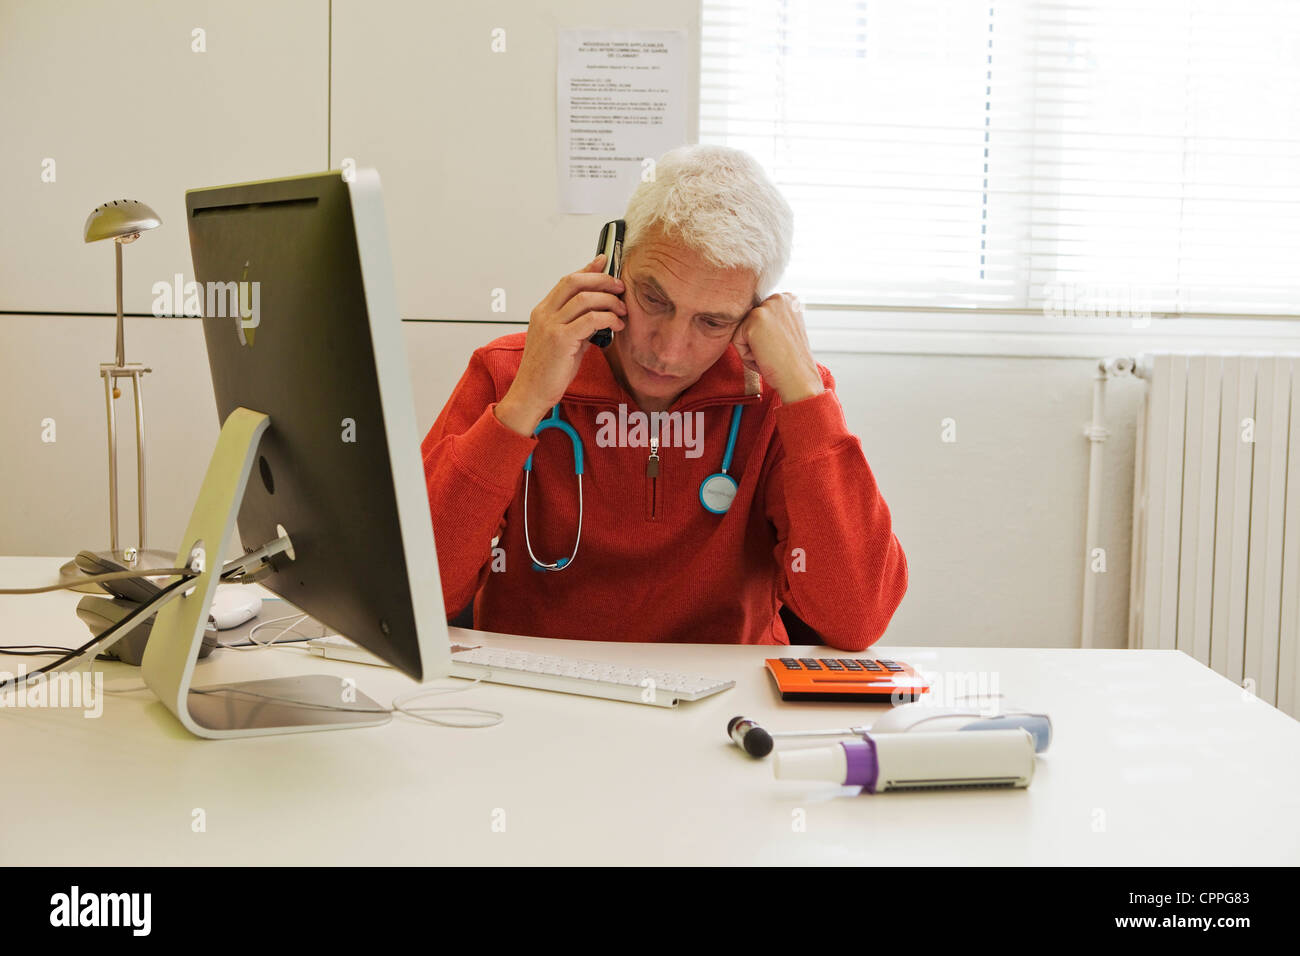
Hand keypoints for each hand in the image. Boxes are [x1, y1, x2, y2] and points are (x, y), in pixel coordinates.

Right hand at [495, 254, 626, 435]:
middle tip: (620, 287)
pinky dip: (608, 319)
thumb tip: (599, 314)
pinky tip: (617, 325)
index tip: (605, 261)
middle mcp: (544, 314)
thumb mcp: (564, 342)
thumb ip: (577, 325)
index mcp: (542, 312)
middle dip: (601, 280)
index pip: (567, 281)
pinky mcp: (560, 340)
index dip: (588, 269)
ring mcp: (550, 326)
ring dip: (608, 301)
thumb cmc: (548, 371)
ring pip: (584, 299)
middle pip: (575, 282)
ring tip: (622, 310)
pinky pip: (590, 320)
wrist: (531, 393)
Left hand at [731, 293, 824, 403]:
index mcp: (789, 300)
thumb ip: (771, 322)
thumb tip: (751, 321)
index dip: (766, 338)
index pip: (759, 318)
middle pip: (749, 323)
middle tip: (776, 353)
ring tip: (770, 356)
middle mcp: (780, 299)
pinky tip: (764, 357)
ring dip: (752, 349)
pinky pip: (736, 340)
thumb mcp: (786, 333)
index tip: (781, 347)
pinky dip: (746, 355)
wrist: (799, 379)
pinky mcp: (755, 318)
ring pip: (742, 331)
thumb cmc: (792, 363)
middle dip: (757, 342)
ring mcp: (768, 307)